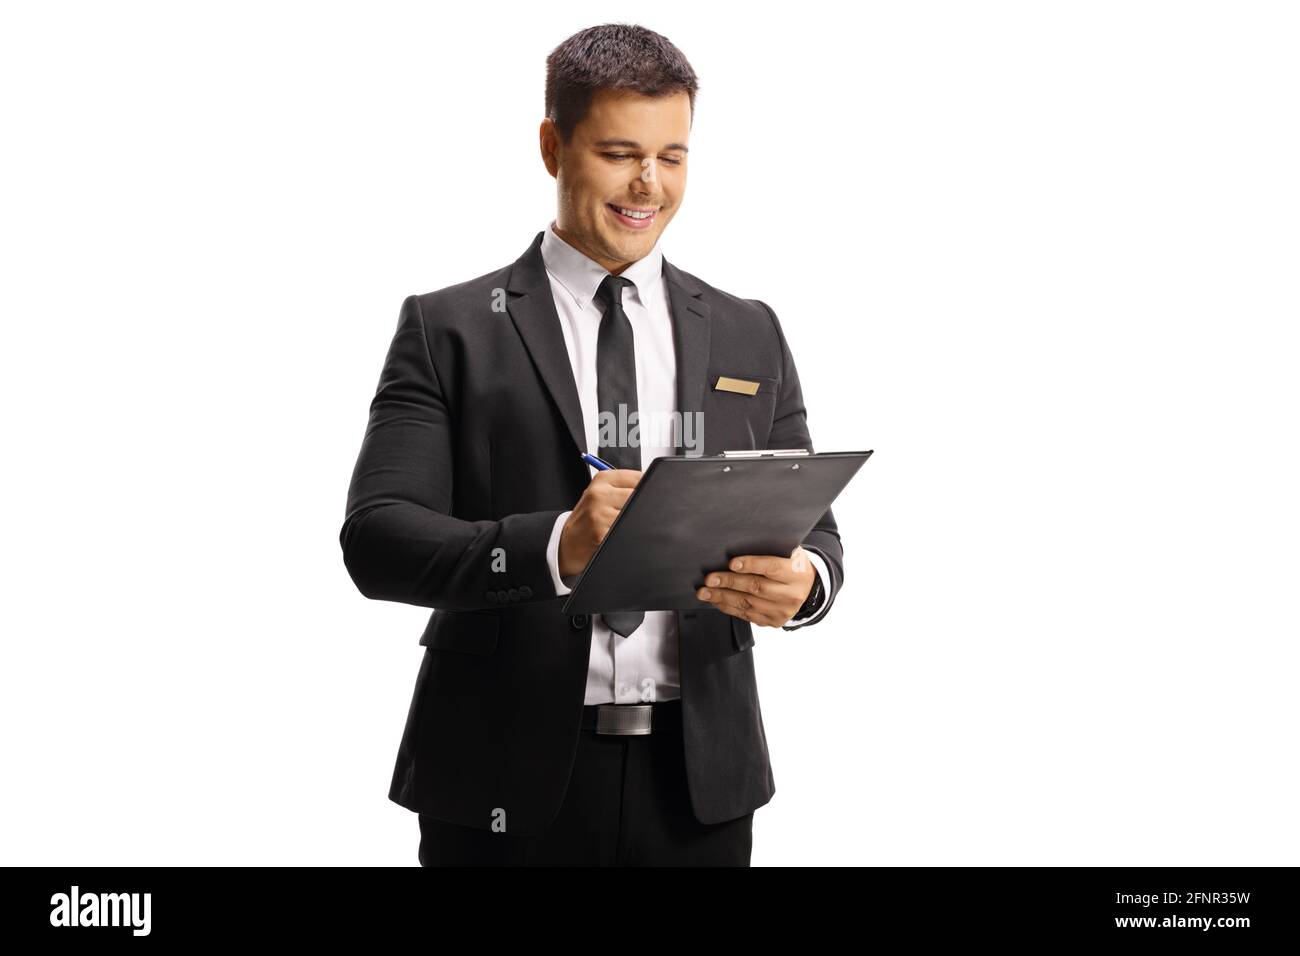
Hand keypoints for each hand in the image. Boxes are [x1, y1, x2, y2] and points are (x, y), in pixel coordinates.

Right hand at [558, 469, 641, 577]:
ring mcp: (599, 513)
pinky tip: (618, 535)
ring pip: (634, 514)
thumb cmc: (588, 518)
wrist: (567, 542)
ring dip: (635, 521)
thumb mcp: (601, 495)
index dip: (648, 488)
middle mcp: (599, 494)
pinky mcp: (601, 532)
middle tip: (635, 514)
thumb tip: (654, 487)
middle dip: (643, 506)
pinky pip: (626, 530)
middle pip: (638, 496)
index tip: (648, 496)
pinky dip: (628, 533)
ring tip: (625, 525)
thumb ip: (624, 488)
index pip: (638, 477)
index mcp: (602, 480)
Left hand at [696, 546, 815, 626]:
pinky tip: (716, 600)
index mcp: (796, 573)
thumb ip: (771, 548)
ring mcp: (782, 611)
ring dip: (722, 597)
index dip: (751, 564)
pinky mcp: (773, 621)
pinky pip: (747, 615)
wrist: (809, 589)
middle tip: (709, 578)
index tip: (731, 563)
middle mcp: (791, 594)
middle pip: (756, 587)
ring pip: (748, 604)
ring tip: (705, 591)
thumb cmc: (792, 565)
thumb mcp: (790, 553)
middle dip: (729, 582)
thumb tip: (739, 542)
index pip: (772, 568)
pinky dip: (728, 607)